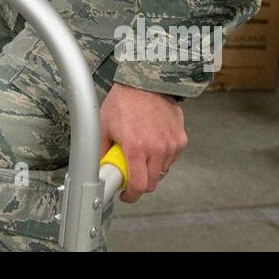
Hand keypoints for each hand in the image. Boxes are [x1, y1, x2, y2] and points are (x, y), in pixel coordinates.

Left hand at [99, 83, 186, 202]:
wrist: (145, 82)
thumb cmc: (123, 102)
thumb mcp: (103, 126)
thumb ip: (100, 151)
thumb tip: (97, 169)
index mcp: (136, 147)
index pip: (139, 186)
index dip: (131, 195)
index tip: (126, 194)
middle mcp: (157, 148)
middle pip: (152, 183)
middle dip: (140, 183)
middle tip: (131, 173)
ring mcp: (172, 144)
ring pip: (162, 171)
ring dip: (151, 168)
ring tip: (141, 151)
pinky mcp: (181, 138)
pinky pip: (172, 158)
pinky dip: (162, 156)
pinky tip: (153, 142)